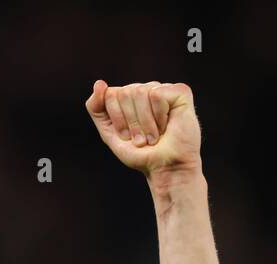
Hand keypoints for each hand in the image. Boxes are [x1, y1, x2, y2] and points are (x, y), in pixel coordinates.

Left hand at [85, 80, 200, 177]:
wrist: (164, 166)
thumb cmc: (140, 153)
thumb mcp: (109, 132)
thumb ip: (97, 109)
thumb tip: (99, 83)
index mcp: (128, 98)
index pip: (111, 94)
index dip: (117, 119)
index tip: (127, 136)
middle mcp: (145, 90)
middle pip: (125, 92)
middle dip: (131, 121)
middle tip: (141, 138)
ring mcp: (163, 89)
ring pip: (140, 92)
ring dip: (145, 123)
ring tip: (154, 136)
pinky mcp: (180, 91)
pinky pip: (157, 95)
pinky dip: (159, 116)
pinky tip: (166, 125)